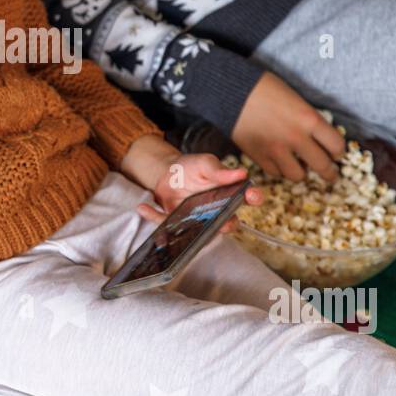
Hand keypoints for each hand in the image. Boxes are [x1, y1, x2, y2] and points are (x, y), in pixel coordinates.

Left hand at [123, 135, 262, 228]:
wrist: (166, 174)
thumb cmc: (191, 168)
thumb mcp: (204, 163)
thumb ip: (219, 170)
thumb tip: (241, 173)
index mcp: (228, 193)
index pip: (246, 197)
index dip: (253, 197)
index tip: (253, 196)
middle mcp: (217, 211)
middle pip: (228, 222)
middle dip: (227, 223)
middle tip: (223, 221)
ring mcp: (198, 221)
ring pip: (200, 232)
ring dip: (192, 230)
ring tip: (183, 220)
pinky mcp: (178, 225)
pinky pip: (168, 227)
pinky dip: (153, 217)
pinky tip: (142, 207)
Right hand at [232, 71, 345, 180]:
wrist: (231, 91)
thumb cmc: (264, 87)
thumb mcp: (296, 99)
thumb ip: (308, 118)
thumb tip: (318, 137)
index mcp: (309, 119)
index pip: (336, 145)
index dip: (339, 152)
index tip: (336, 153)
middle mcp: (296, 138)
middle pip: (322, 166)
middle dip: (329, 173)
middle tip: (330, 174)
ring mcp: (277, 150)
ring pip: (298, 175)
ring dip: (302, 172)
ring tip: (300, 166)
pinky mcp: (259, 157)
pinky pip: (276, 173)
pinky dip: (280, 169)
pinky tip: (280, 161)